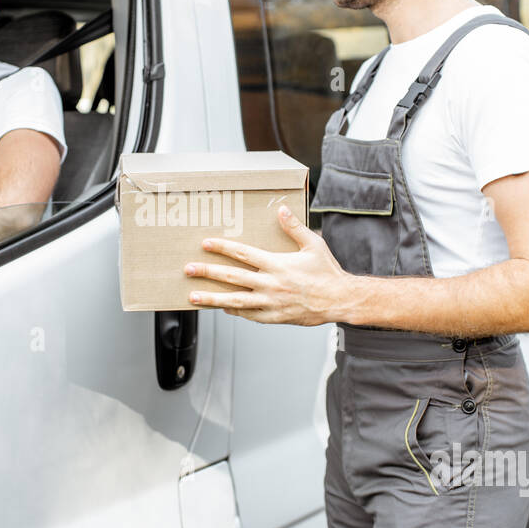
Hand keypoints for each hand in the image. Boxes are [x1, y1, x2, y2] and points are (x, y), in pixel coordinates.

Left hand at [183, 204, 351, 325]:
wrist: (340, 300)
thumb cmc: (327, 271)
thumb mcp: (313, 244)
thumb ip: (294, 228)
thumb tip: (281, 211)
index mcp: (277, 264)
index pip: (243, 254)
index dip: (222, 248)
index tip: (205, 244)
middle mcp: (270, 284)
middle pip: (232, 277)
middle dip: (207, 273)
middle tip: (188, 269)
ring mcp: (270, 302)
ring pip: (234, 300)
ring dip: (212, 298)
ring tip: (193, 296)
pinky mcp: (274, 317)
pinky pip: (249, 314)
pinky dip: (233, 310)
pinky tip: (221, 307)